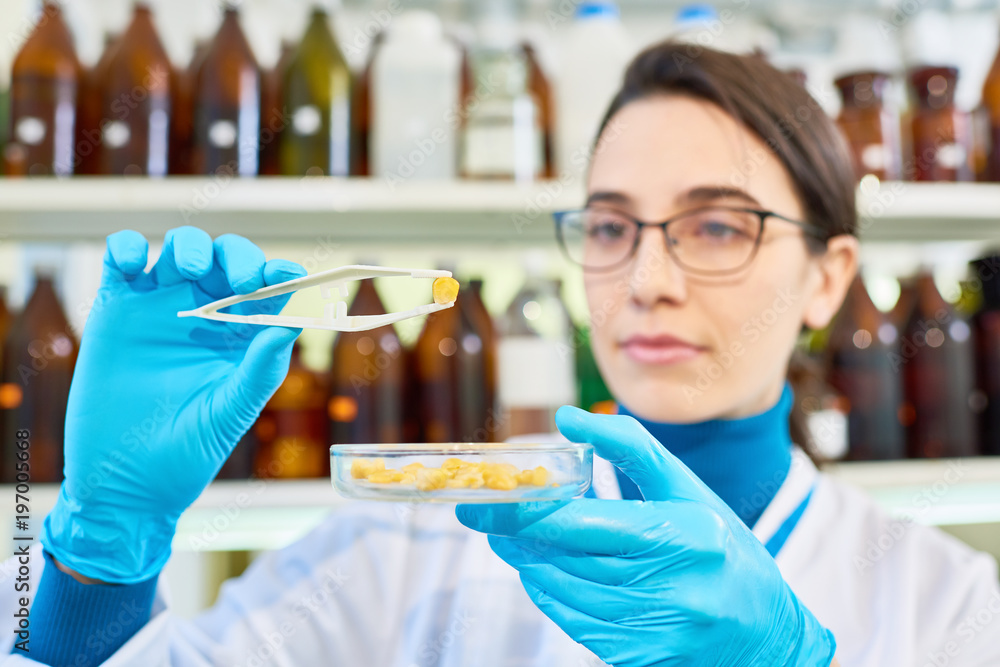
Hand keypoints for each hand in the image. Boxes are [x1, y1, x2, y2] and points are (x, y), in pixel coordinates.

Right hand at [42, 227, 305, 583]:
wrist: (126, 481)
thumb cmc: (188, 452)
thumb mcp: (231, 411)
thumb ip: (261, 369)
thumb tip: (294, 324)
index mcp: (242, 336)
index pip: (270, 289)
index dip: (282, 275)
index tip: (287, 277)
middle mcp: (205, 315)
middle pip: (228, 260)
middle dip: (239, 257)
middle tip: (244, 279)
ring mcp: (160, 308)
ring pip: (180, 250)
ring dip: (190, 246)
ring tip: (193, 270)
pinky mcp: (116, 310)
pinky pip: (119, 261)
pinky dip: (126, 247)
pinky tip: (133, 263)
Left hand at [456, 405, 835, 666]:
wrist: (767, 634)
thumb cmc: (725, 549)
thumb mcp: (688, 488)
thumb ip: (628, 448)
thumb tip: (567, 418)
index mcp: (680, 535)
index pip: (583, 524)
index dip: (527, 512)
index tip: (488, 499)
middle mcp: (666, 586)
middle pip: (564, 558)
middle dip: (515, 533)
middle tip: (482, 513)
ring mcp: (651, 629)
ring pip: (562, 591)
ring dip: (526, 562)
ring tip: (508, 538)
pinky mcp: (637, 656)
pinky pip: (574, 623)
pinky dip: (548, 594)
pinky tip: (540, 572)